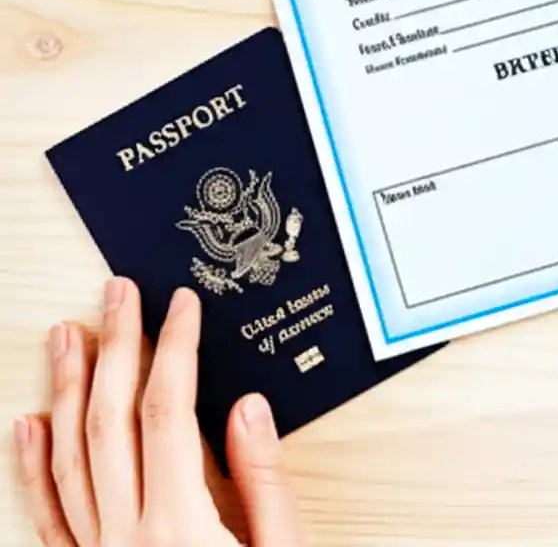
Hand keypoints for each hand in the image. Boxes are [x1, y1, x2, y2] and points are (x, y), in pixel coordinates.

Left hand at [13, 279, 306, 545]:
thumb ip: (264, 482)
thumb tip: (250, 409)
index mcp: (181, 527)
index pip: (168, 413)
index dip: (175, 350)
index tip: (181, 309)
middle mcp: (127, 538)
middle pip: (110, 423)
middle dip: (116, 349)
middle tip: (117, 297)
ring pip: (69, 458)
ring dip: (67, 390)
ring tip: (69, 338)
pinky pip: (48, 512)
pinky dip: (33, 465)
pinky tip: (31, 424)